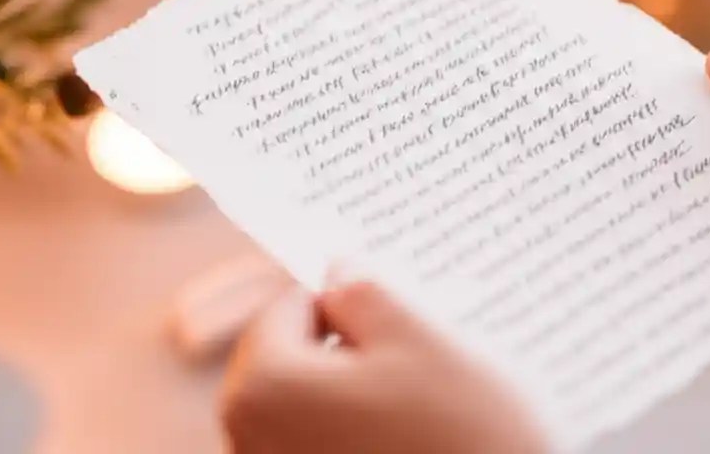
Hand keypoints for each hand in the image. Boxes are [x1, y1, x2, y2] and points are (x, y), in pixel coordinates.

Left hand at [220, 275, 547, 453]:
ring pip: (311, 403)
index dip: (348, 298)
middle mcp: (249, 437)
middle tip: (415, 353)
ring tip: (422, 402)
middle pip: (292, 355)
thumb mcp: (419, 342)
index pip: (292, 304)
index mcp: (263, 385)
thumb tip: (338, 272)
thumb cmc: (460, 440)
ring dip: (358, 392)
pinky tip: (412, 437)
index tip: (395, 306)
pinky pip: (324, 441)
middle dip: (346, 346)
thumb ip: (365, 294)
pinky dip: (360, 432)